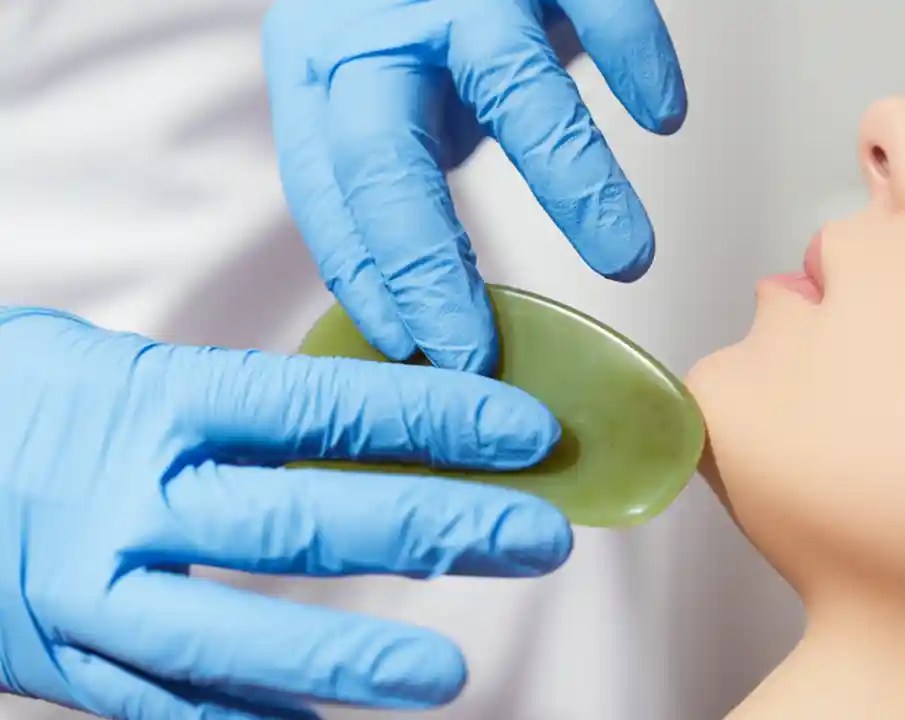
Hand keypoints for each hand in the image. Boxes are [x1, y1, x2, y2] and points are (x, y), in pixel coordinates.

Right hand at [0, 307, 571, 718]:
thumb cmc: (14, 406)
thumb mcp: (106, 365)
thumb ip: (222, 396)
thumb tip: (353, 413)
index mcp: (156, 403)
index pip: (324, 408)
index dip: (434, 419)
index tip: (525, 429)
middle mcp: (133, 500)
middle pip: (306, 518)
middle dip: (435, 528)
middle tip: (540, 536)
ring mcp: (97, 594)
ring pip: (238, 635)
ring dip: (353, 657)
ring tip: (452, 675)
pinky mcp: (69, 663)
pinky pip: (170, 706)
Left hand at [262, 0, 687, 372]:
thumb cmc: (421, 13)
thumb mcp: (381, 90)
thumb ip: (386, 173)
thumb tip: (406, 309)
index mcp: (321, 65)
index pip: (329, 192)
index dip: (371, 280)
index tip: (417, 350)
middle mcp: (376, 23)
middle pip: (382, 155)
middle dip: (427, 267)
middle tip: (473, 348)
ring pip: (511, 88)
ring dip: (574, 185)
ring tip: (626, 257)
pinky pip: (604, 6)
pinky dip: (637, 64)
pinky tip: (662, 115)